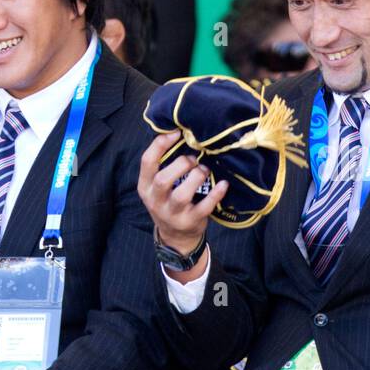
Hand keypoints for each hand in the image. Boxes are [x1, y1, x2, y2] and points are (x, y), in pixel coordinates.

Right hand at [138, 132, 227, 277]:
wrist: (175, 236)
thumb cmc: (168, 201)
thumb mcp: (158, 187)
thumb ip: (163, 166)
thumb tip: (180, 135)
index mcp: (145, 186)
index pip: (147, 162)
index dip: (160, 145)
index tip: (176, 133)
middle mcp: (156, 200)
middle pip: (163, 179)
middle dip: (181, 164)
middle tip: (193, 160)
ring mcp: (172, 213)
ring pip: (182, 194)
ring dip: (197, 177)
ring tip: (204, 170)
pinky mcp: (190, 221)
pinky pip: (204, 207)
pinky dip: (215, 194)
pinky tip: (223, 184)